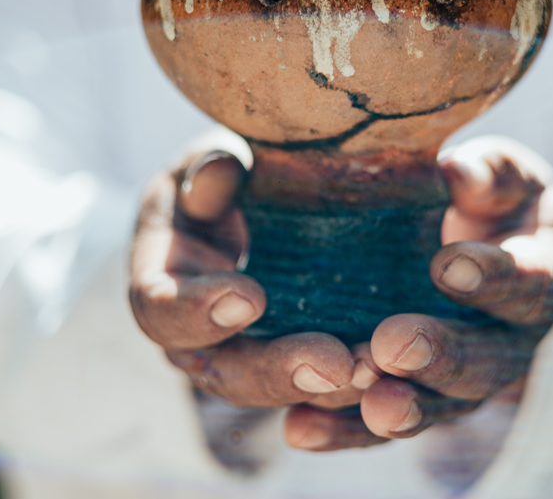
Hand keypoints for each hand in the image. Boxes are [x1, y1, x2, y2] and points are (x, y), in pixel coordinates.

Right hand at [129, 132, 360, 418]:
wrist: (256, 204)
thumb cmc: (227, 177)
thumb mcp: (212, 159)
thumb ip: (212, 167)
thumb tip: (224, 168)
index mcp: (163, 279)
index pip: (160, 307)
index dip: (197, 310)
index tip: (250, 298)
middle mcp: (193, 338)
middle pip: (225, 371)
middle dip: (280, 371)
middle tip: (334, 363)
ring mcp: (240, 361)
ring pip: (276, 392)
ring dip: (326, 388)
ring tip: (375, 373)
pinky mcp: (290, 367)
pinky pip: (315, 391)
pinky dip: (352, 388)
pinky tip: (392, 377)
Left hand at [285, 136, 552, 449]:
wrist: (479, 253)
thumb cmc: (484, 200)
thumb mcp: (498, 175)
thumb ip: (487, 172)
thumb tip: (460, 172)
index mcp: (535, 282)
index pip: (527, 285)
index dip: (492, 278)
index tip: (446, 264)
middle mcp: (506, 346)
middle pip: (480, 363)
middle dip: (437, 355)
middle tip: (392, 344)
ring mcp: (461, 386)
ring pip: (434, 407)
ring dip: (397, 408)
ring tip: (365, 401)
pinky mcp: (414, 404)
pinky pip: (378, 427)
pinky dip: (341, 432)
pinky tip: (301, 430)